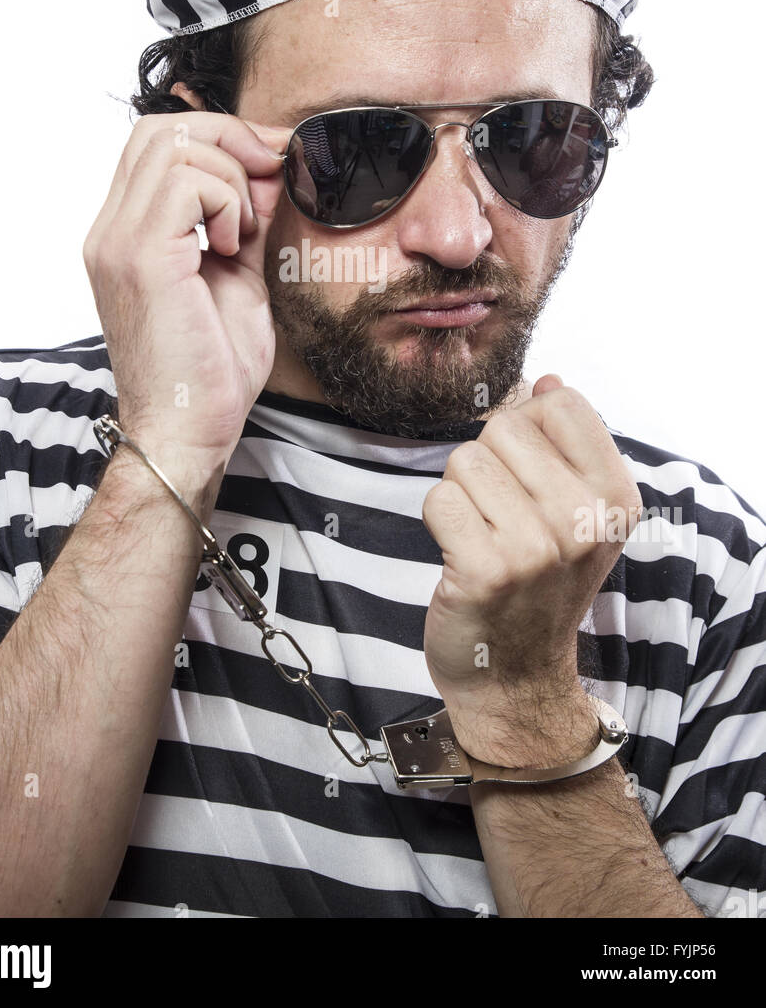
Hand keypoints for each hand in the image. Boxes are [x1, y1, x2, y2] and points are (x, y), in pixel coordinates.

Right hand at [82, 109, 290, 493]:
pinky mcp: (141, 257)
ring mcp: (119, 242)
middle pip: (159, 129)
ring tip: (242, 233)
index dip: (219, 135)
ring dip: (229, 176)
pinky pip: (188, 182)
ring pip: (174, 144)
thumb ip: (244, 220)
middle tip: (269, 176)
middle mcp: (110, 232)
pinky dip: (227, 202)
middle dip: (228, 136)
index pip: (155, 142)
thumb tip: (269, 169)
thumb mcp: (238, 276)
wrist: (187, 432)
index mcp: (125, 234)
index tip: (268, 163)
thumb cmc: (210, 370)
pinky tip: (235, 248)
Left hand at [422, 376, 641, 765]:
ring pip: (465, 459)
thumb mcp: (577, 513)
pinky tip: (461, 554)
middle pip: (505, 425)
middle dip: (489, 461)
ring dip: (462, 492)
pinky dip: (439, 522)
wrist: (516, 675)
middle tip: (501, 514)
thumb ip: (565, 443)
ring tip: (484, 535)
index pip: (560, 402)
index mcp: (617, 496)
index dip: (529, 425)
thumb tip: (546, 379)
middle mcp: (585, 520)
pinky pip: (438, 499)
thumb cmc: (540, 582)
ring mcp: (537, 548)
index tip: (528, 472)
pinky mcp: (486, 570)